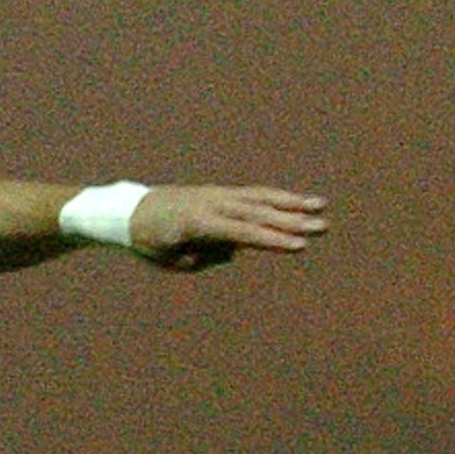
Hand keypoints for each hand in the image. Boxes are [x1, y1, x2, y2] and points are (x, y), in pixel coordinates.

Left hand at [128, 184, 328, 272]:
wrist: (131, 212)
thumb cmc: (150, 242)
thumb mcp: (173, 260)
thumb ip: (205, 257)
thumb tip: (235, 250)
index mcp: (199, 223)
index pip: (243, 233)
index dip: (273, 240)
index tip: (299, 246)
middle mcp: (213, 204)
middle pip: (259, 213)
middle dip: (293, 221)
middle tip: (323, 227)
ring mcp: (218, 195)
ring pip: (260, 197)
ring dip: (292, 202)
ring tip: (321, 206)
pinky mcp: (220, 193)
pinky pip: (252, 194)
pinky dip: (276, 197)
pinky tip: (297, 203)